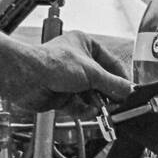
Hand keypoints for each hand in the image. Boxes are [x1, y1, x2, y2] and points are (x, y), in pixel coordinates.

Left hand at [16, 30, 134, 112]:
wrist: (26, 78)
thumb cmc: (51, 63)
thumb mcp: (92, 73)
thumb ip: (114, 84)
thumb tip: (130, 91)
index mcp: (86, 45)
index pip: (112, 63)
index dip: (122, 79)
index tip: (131, 92)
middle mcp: (78, 61)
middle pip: (102, 82)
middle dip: (109, 95)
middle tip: (120, 106)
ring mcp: (69, 79)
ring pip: (91, 96)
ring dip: (98, 105)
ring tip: (105, 111)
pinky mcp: (62, 96)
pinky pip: (79, 106)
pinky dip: (85, 110)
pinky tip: (89, 112)